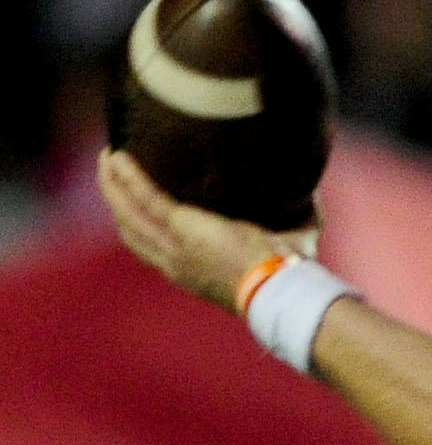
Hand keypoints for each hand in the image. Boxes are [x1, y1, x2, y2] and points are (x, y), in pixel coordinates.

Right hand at [98, 148, 311, 309]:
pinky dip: (128, 177)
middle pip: (132, 231)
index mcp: (193, 272)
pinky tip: (118, 156)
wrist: (282, 288)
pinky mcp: (182, 227)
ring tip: (107, 159)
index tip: (135, 205)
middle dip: (117, 203)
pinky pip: (144, 198)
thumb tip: (311, 197)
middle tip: (110, 176)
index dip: (140, 227)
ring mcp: (175, 246)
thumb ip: (292, 225)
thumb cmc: (290, 275)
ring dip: (113, 185)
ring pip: (128, 213)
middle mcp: (176, 263)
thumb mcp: (283, 249)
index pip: (155, 249)